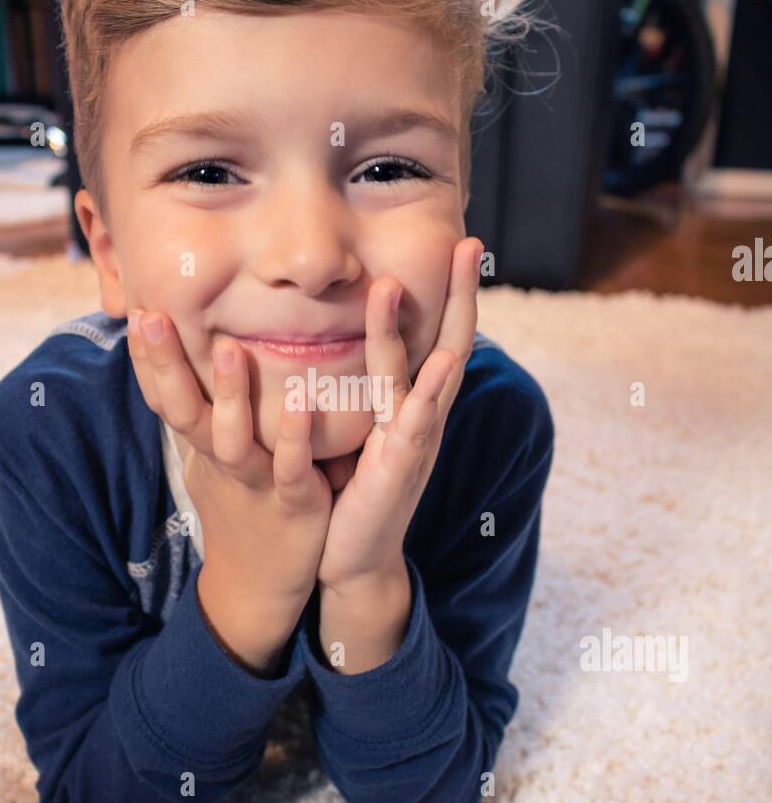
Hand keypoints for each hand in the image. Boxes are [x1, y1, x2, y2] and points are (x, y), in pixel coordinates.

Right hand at [126, 309, 332, 628]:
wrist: (260, 589)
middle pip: (183, 410)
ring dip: (229, 394)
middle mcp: (221, 460)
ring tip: (229, 347)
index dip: (147, 360)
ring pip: (232, 438)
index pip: (166, 396)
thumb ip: (202, 421)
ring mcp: (255, 482)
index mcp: (204, 446)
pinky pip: (292, 469)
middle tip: (148, 317)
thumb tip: (183, 377)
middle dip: (165, 364)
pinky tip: (302, 403)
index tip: (133, 310)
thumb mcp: (212, 464)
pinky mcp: (294, 503)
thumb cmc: (241, 514)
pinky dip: (293, 438)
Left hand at [316, 237, 482, 591]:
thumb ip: (356, 389)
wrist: (350, 560)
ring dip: (425, 325)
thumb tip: (334, 338)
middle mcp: (422, 414)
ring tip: (431, 277)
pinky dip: (434, 393)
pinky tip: (445, 364)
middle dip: (461, 293)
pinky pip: (419, 424)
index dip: (447, 292)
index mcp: (410, 402)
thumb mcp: (355, 431)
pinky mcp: (401, 467)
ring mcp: (416, 439)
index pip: (433, 335)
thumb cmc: (350, 493)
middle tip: (470, 242)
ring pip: (429, 373)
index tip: (454, 243)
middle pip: (450, 342)